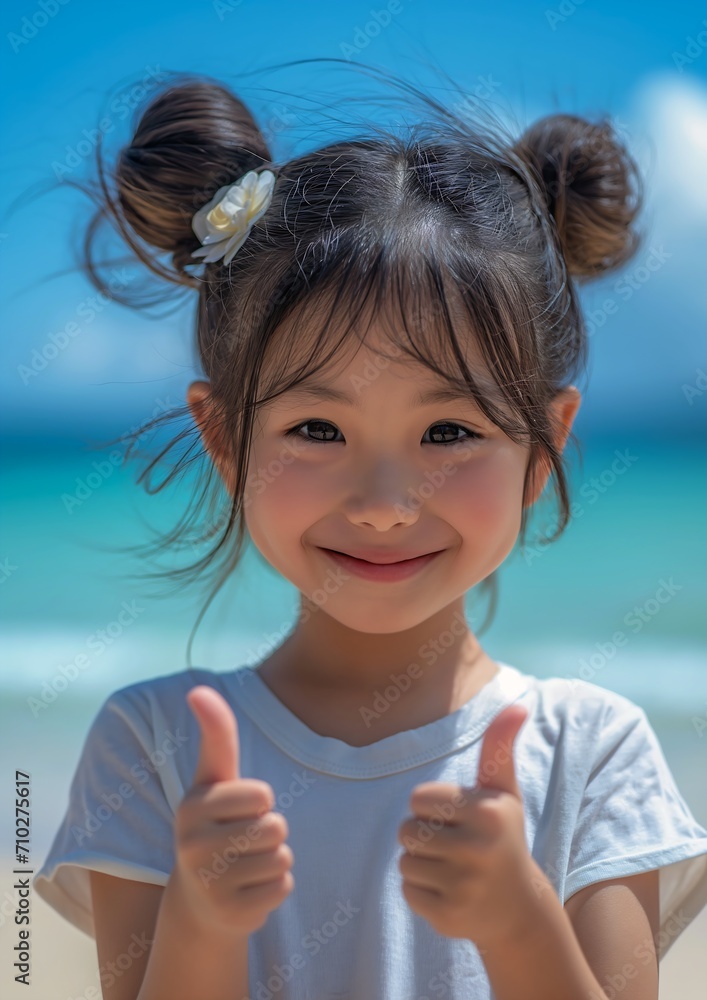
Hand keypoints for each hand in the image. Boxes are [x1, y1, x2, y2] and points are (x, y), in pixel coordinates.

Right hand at [172, 685, 293, 934]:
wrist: (198, 897)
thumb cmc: (215, 822)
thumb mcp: (214, 778)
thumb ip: (215, 734)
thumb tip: (199, 689)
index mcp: (191, 807)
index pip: (262, 794)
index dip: (260, 800)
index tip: (237, 810)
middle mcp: (193, 846)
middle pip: (276, 827)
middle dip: (271, 831)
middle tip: (243, 841)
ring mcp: (210, 884)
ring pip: (282, 857)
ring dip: (274, 859)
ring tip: (245, 864)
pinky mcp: (231, 915)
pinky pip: (283, 887)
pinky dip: (276, 887)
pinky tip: (249, 889)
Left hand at [397, 703, 537, 950]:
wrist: (519, 909)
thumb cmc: (501, 836)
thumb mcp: (503, 793)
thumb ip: (499, 747)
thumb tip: (517, 704)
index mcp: (486, 812)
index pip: (417, 798)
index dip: (430, 808)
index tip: (457, 819)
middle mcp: (478, 849)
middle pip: (405, 830)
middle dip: (423, 836)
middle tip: (455, 848)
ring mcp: (464, 886)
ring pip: (404, 862)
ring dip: (421, 865)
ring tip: (454, 870)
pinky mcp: (449, 917)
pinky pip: (407, 892)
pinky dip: (421, 893)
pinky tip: (451, 894)